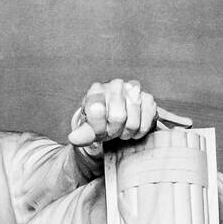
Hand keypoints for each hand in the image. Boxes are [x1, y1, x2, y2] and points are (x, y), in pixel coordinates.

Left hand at [66, 79, 190, 147]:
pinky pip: (147, 120)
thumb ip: (82, 134)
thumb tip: (73, 139)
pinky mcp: (148, 98)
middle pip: (118, 117)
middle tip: (112, 131)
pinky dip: (141, 130)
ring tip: (122, 129)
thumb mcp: (88, 130)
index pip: (97, 110)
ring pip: (133, 121)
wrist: (115, 120)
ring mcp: (133, 89)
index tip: (99, 130)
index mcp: (96, 90)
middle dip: (114, 131)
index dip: (99, 127)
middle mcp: (115, 85)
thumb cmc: (99, 123)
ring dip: (127, 132)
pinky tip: (134, 128)